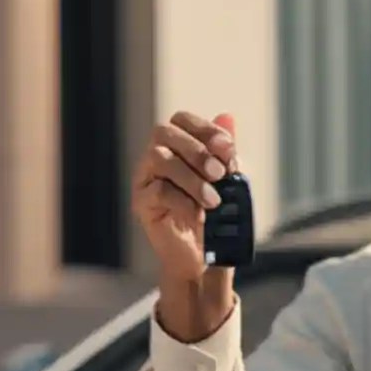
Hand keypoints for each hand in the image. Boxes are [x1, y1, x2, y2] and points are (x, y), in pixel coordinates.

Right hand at [132, 111, 238, 282]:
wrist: (203, 254)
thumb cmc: (213, 212)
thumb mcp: (226, 178)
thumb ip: (224, 150)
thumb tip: (227, 116)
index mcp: (176, 145)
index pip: (182, 119)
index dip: (205, 129)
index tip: (228, 149)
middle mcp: (156, 155)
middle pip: (165, 133)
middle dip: (197, 151)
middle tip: (220, 174)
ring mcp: (145, 178)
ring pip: (160, 158)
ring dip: (192, 178)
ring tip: (213, 200)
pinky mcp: (141, 202)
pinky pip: (156, 190)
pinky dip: (182, 200)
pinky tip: (198, 214)